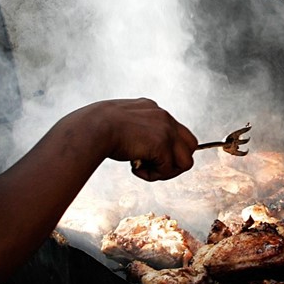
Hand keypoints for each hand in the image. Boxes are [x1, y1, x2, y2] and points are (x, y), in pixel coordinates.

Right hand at [71, 98, 197, 180]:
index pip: (175, 131)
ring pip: (186, 161)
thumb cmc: (96, 127)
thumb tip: (138, 145)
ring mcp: (166, 129)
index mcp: (152, 108)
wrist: (93, 127)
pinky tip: (134, 167)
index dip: (167, 149)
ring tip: (144, 168)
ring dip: (166, 171)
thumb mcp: (119, 121)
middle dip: (174, 161)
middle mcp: (163, 116)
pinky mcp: (162, 144)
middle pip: (190, 145)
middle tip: (151, 165)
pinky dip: (152, 175)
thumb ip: (134, 128)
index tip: (148, 156)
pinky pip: (168, 170)